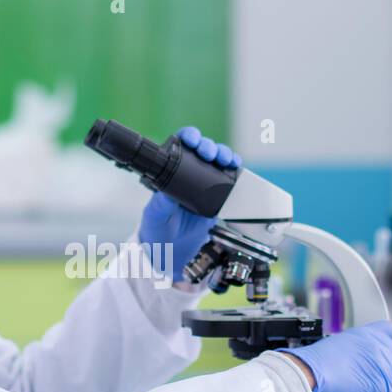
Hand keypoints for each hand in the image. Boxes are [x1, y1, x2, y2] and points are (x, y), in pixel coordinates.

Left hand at [138, 127, 240, 279]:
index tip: (193, 141)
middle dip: (210, 146)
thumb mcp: (155, 217)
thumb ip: (161, 205)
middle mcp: (188, 175)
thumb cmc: (157, 231)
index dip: (189, 138)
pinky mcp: (218, 198)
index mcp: (170, 174)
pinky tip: (236, 169)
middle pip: (203, 151)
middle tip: (210, 154)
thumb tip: (169, 192)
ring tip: (226, 160)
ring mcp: (204, 186)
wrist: (172, 253)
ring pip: (218, 162)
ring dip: (225, 155)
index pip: (181, 147)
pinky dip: (235, 172)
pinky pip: (229, 180)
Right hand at [279, 321, 391, 391]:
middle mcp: (378, 345)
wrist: (312, 373)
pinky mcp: (384, 385)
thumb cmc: (315, 362)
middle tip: (383, 379)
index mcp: (366, 333)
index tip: (385, 353)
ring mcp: (383, 365)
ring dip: (391, 389)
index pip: (388, 329)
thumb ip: (352, 350)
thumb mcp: (335, 344)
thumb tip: (352, 361)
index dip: (387, 343)